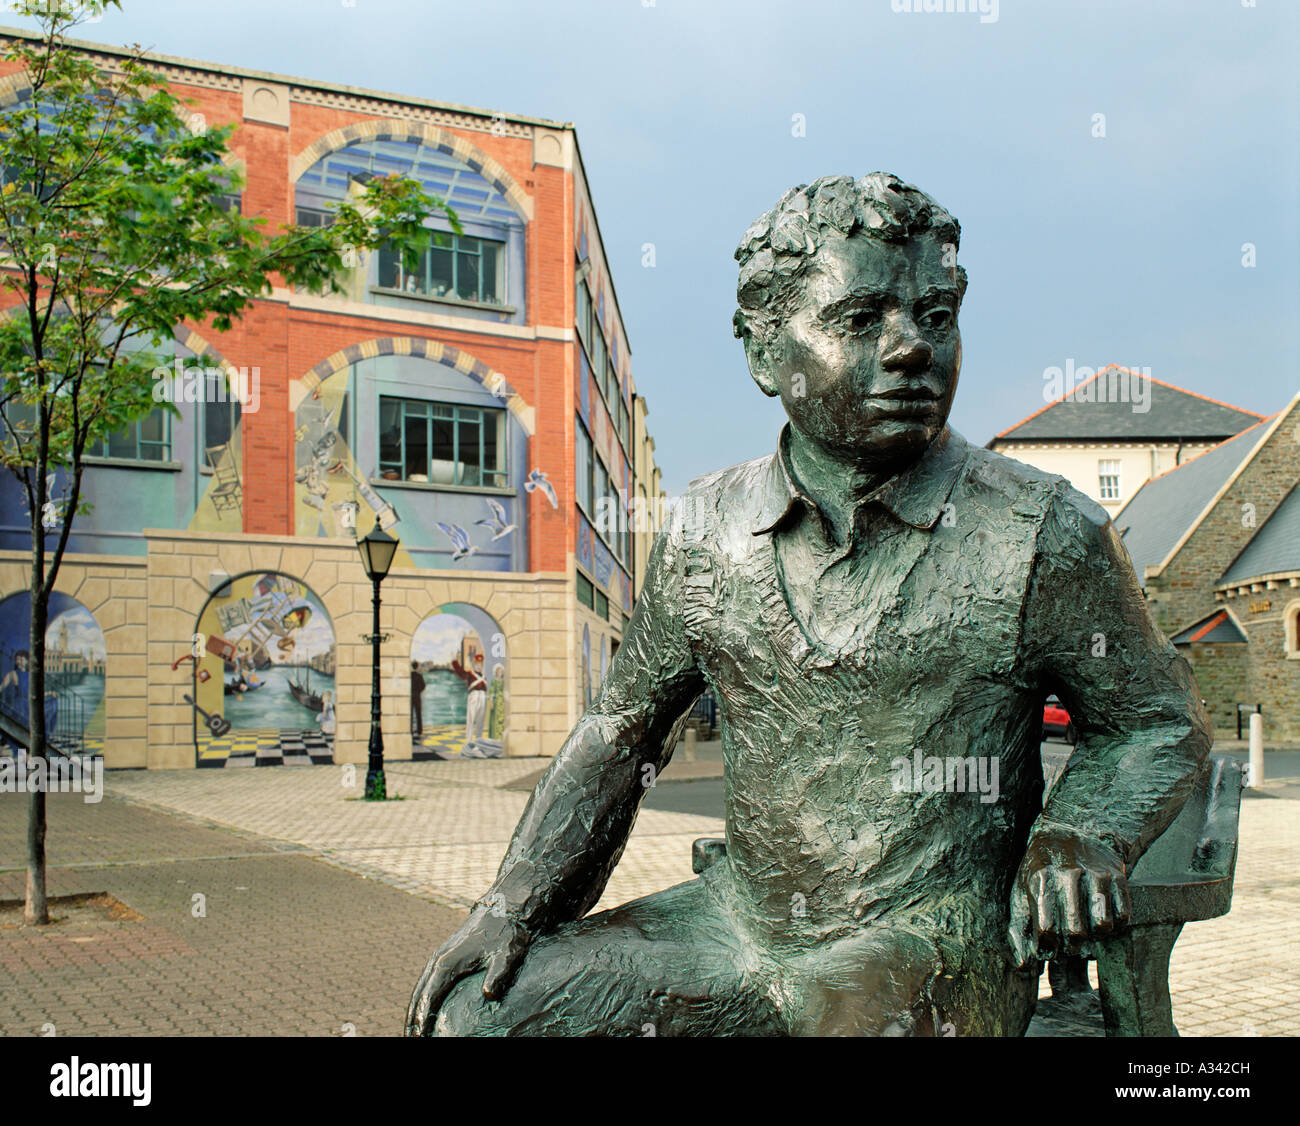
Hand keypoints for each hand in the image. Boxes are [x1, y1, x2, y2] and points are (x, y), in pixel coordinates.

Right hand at [404, 904, 531, 1035]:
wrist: (504, 908)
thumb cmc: (507, 934)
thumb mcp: (507, 954)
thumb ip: (498, 974)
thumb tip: (488, 994)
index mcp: (449, 962)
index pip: (429, 995)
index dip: (422, 1017)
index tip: (420, 1036)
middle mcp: (439, 960)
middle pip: (418, 995)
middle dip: (413, 1019)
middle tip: (411, 1039)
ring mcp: (440, 957)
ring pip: (420, 988)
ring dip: (414, 1010)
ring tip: (414, 1032)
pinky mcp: (446, 956)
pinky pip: (428, 982)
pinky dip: (422, 998)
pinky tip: (426, 1011)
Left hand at [1008, 828, 1129, 967]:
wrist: (1073, 828)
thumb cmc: (1041, 867)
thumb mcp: (1021, 889)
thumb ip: (1018, 927)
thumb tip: (1024, 965)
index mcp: (1040, 878)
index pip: (1047, 929)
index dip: (1048, 948)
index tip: (1048, 948)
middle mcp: (1068, 874)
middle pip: (1077, 932)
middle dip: (1072, 947)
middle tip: (1069, 943)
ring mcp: (1095, 873)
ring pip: (1103, 925)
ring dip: (1096, 937)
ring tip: (1086, 932)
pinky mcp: (1117, 874)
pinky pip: (1123, 915)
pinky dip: (1115, 925)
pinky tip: (1101, 919)